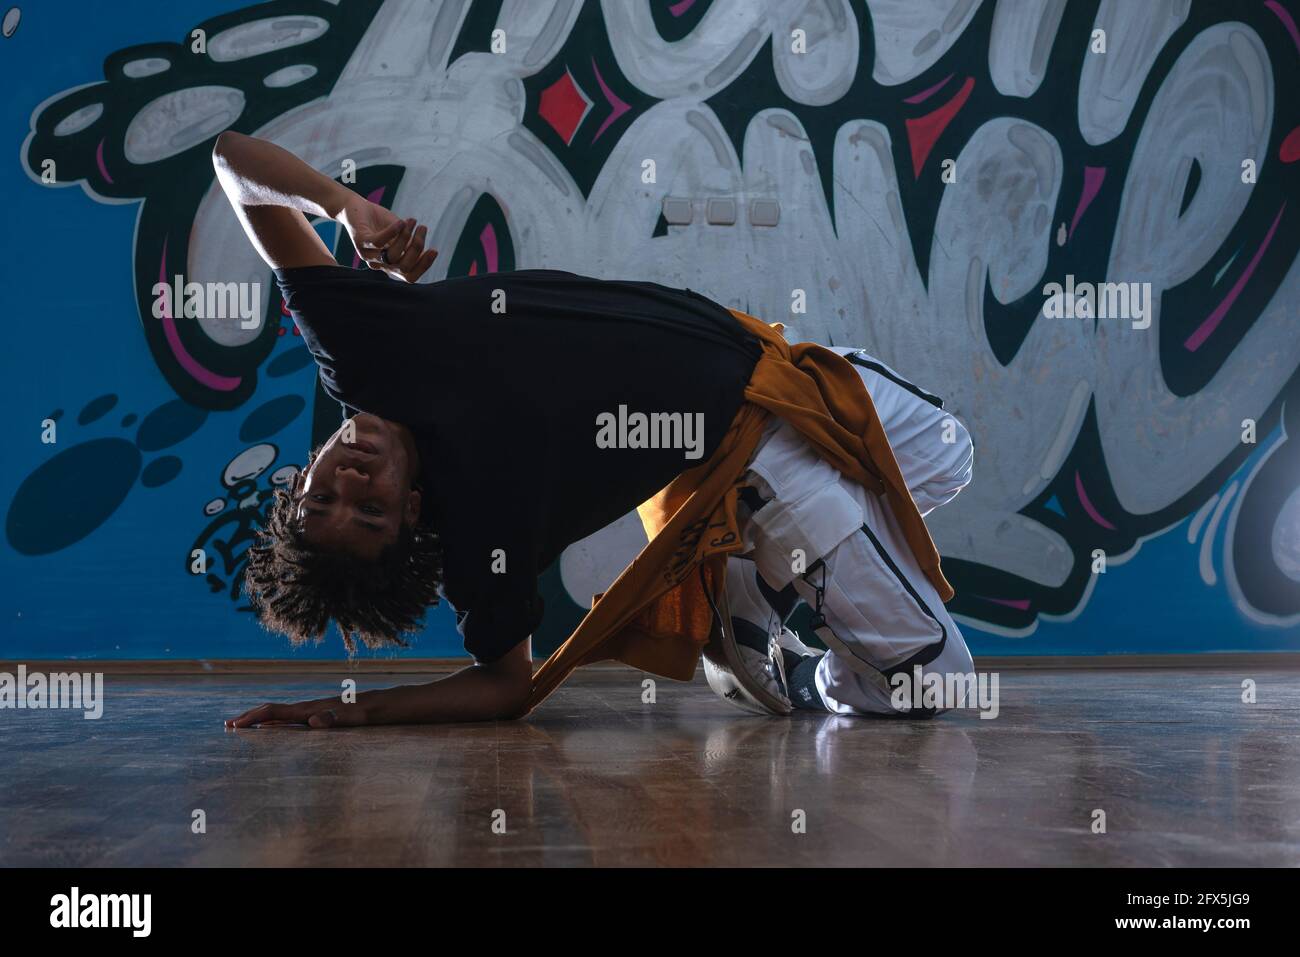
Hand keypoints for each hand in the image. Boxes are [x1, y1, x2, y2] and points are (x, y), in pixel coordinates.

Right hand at [225, 696, 366, 729]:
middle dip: (249, 717)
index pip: (275, 712)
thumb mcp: (355, 718)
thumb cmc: (369, 713)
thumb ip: (337, 719)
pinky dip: (275, 724)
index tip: (234, 727)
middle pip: (272, 710)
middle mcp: (309, 708)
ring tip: (242, 727)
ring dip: (260, 720)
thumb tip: (313, 721)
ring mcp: (313, 710)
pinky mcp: (319, 715)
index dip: (254, 718)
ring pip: (280, 714)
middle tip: (226, 726)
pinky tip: (273, 730)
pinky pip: (290, 719)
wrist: (382, 705)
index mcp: (311, 710)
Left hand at [339, 196, 438, 282]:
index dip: (423, 266)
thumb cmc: (379, 221)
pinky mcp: (360, 241)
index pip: (409, 276)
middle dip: (417, 248)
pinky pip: (379, 241)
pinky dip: (393, 232)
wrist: (354, 207)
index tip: (434, 250)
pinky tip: (401, 222)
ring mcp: (367, 254)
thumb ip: (410, 244)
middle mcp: (378, 263)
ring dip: (406, 237)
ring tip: (412, 221)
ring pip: (392, 255)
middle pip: (403, 267)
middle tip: (423, 229)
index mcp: (389, 265)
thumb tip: (425, 251)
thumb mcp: (399, 234)